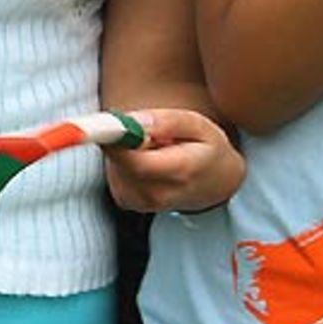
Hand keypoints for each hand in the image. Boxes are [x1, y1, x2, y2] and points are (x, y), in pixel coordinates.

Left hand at [103, 108, 244, 213]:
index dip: (114, 139)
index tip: (106, 122)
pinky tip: (146, 159)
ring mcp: (140, 202)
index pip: (134, 160)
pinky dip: (123, 161)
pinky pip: (113, 172)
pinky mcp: (127, 201)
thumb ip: (167, 121)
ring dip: (125, 149)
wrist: (216, 183)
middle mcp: (156, 194)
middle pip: (118, 161)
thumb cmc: (208, 151)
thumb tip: (135, 122)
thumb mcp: (198, 125)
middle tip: (150, 132)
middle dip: (124, 138)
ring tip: (154, 147)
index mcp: (178, 172)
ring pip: (113, 164)